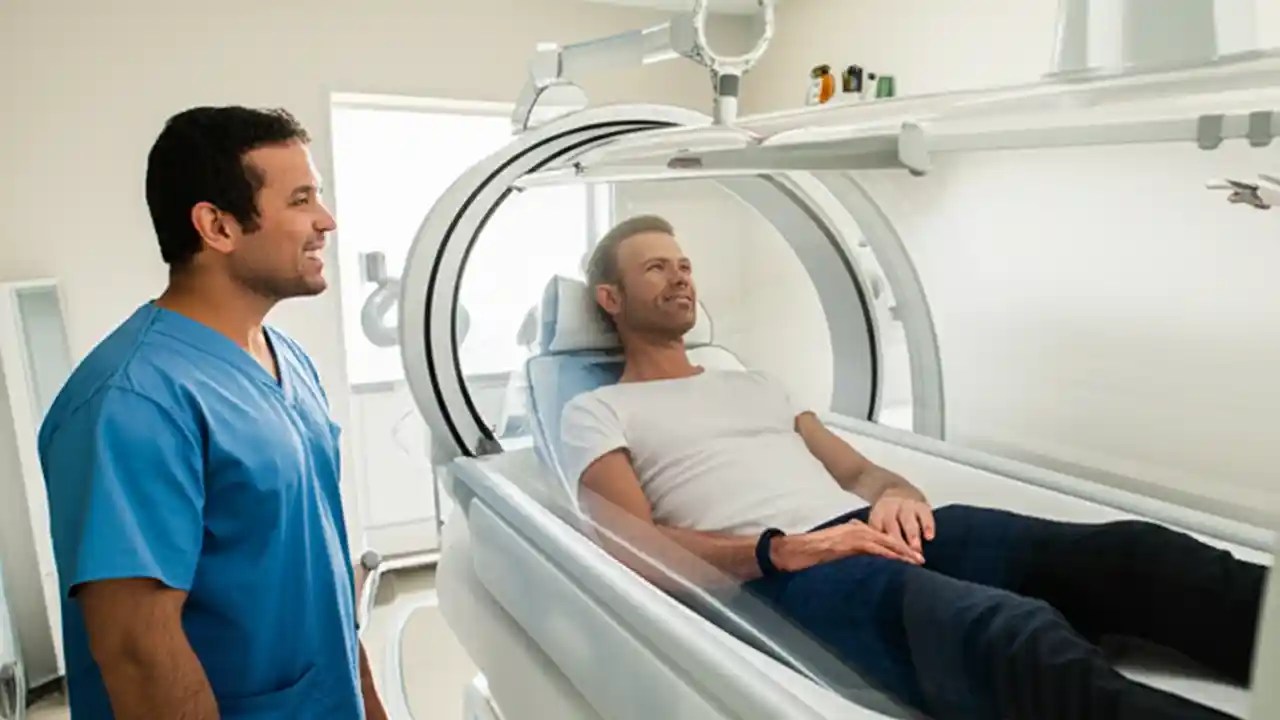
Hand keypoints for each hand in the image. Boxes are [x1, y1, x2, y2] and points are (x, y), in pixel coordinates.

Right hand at [771, 520, 924, 572]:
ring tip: (917, 562)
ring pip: (886, 543)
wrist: (799, 550)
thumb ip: (850, 544)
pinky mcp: (851, 544)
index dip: (900, 546)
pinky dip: (889, 554)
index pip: (884, 537)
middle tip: (922, 559)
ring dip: (902, 553)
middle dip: (906, 549)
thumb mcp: (837, 544)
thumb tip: (862, 551)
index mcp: (856, 530)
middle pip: (889, 538)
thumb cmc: (815, 551)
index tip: (913, 555)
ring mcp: (855, 536)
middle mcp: (859, 530)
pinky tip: (899, 562)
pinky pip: (875, 549)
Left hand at [869, 489, 935, 555]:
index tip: (883, 558)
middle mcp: (891, 509)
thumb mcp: (878, 522)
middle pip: (892, 526)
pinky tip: (929, 537)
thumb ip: (876, 538)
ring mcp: (906, 506)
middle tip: (902, 556)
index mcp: (877, 515)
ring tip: (916, 548)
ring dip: (912, 535)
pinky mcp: (921, 506)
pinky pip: (925, 515)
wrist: (899, 490)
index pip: (876, 530)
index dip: (879, 543)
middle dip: (897, 542)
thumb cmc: (887, 516)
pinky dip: (928, 526)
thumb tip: (874, 560)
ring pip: (908, 520)